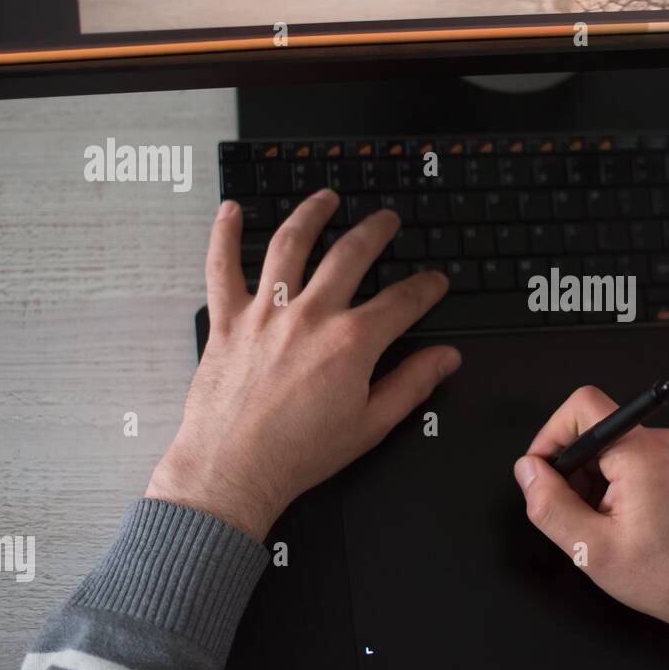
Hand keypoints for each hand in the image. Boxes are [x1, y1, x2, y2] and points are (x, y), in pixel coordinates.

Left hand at [147, 191, 460, 540]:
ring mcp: (266, 313)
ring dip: (312, 215)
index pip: (402, 300)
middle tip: (387, 220)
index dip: (426, 286)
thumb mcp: (371, 425)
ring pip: (290, 245)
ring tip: (326, 199)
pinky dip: (224, 235)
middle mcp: (310, 316)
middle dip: (376, 231)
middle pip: (350, 255)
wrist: (233, 471)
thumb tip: (446, 358)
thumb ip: (412, 384)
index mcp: (351, 342)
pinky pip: (222, 267)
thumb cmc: (298, 454)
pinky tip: (232, 211)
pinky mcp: (228, 321)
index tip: (435, 281)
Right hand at [513, 386, 668, 648]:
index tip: (546, 471)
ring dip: (601, 480)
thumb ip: (549, 505)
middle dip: (577, 469)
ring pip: (618, 447)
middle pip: (598, 430)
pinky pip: (642, 459)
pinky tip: (634, 521)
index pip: (583, 406)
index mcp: (643, 455)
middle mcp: (666, 443)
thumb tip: (528, 471)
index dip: (552, 435)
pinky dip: (625, 484)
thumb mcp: (592, 550)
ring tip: (612, 524)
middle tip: (582, 514)